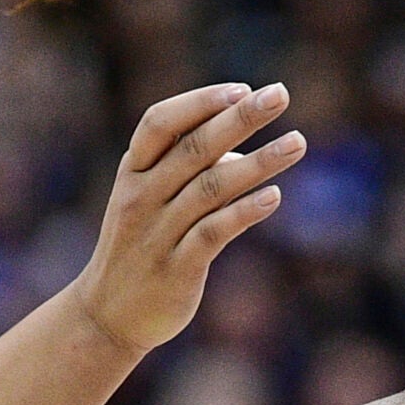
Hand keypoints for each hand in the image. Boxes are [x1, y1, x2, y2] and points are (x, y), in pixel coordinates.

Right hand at [71, 82, 304, 354]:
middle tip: (280, 94)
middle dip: (240, 118)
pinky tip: (274, 197)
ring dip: (258, 162)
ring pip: (211, 187)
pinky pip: (214, 233)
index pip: (159, 122)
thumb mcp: (149, 201)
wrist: (107, 316)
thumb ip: (189, 174)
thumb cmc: (139, 247)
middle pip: (194, 148)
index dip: (199, 102)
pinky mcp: (177, 268)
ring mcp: (157, 233)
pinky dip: (244, 212)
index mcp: (132, 172)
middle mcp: (142, 197)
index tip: (242, 88)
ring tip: (298, 142)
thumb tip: (243, 153)